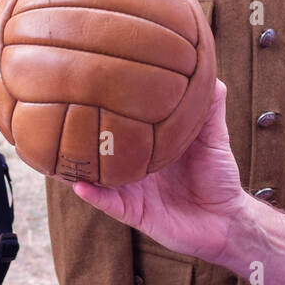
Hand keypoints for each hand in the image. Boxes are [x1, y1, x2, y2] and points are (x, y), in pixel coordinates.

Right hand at [72, 80, 248, 266]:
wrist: (227, 220)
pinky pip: (110, 204)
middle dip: (82, 136)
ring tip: (57, 151)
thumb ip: (209, 105)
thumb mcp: (214, 134)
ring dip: (79, 166)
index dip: (109, 105)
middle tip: (58, 113)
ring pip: (99, 176)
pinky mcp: (134, 213)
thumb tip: (206, 64)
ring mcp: (131, 190)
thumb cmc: (219, 175)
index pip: (124, 123)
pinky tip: (80, 184)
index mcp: (150, 144)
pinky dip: (95, 196)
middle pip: (103, 149)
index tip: (93, 82)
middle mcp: (136, 165)